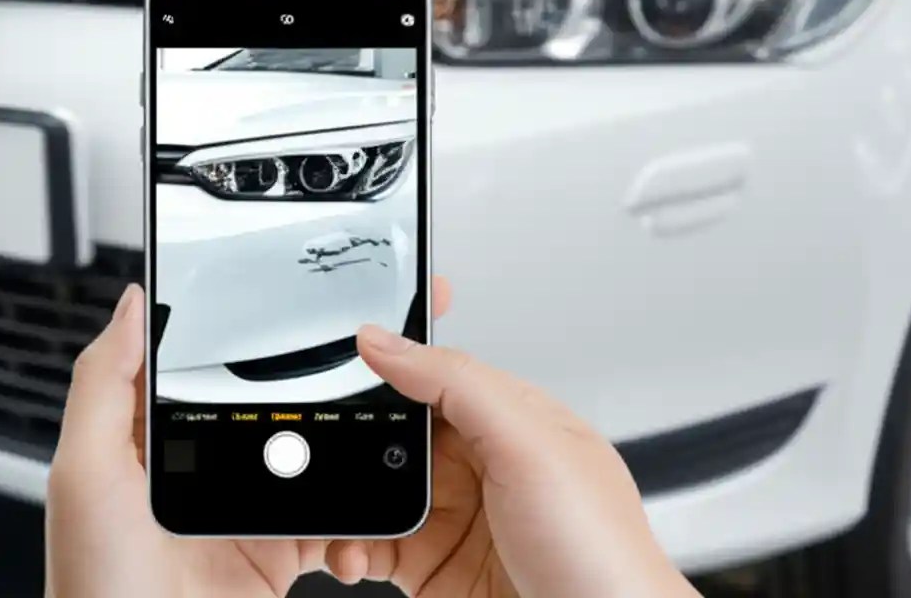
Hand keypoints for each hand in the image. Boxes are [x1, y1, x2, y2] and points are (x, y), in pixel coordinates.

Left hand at [46, 279, 453, 597]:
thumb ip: (103, 384)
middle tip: (376, 371)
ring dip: (357, 457)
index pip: (215, 368)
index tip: (306, 307)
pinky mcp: (287, 552)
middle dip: (334, 392)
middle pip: (285, 410)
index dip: (256, 337)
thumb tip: (131, 306)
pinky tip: (358, 532)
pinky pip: (339, 526)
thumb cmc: (98, 583)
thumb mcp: (86, 471)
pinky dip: (359, 529)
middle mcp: (213, 468)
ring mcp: (255, 510)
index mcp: (164, 439)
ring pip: (324, 462)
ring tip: (384, 444)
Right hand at [322, 327, 697, 597]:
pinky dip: (347, 548)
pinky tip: (346, 553)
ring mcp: (457, 519)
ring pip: (376, 493)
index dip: (384, 372)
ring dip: (342, 501)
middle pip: (394, 435)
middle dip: (349, 443)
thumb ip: (460, 386)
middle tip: (310, 449)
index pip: (435, 377)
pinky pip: (373, 547)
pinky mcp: (435, 568)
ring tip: (324, 512)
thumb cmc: (601, 550)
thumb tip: (387, 342)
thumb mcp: (531, 448)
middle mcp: (482, 465)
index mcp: (512, 419)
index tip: (330, 370)